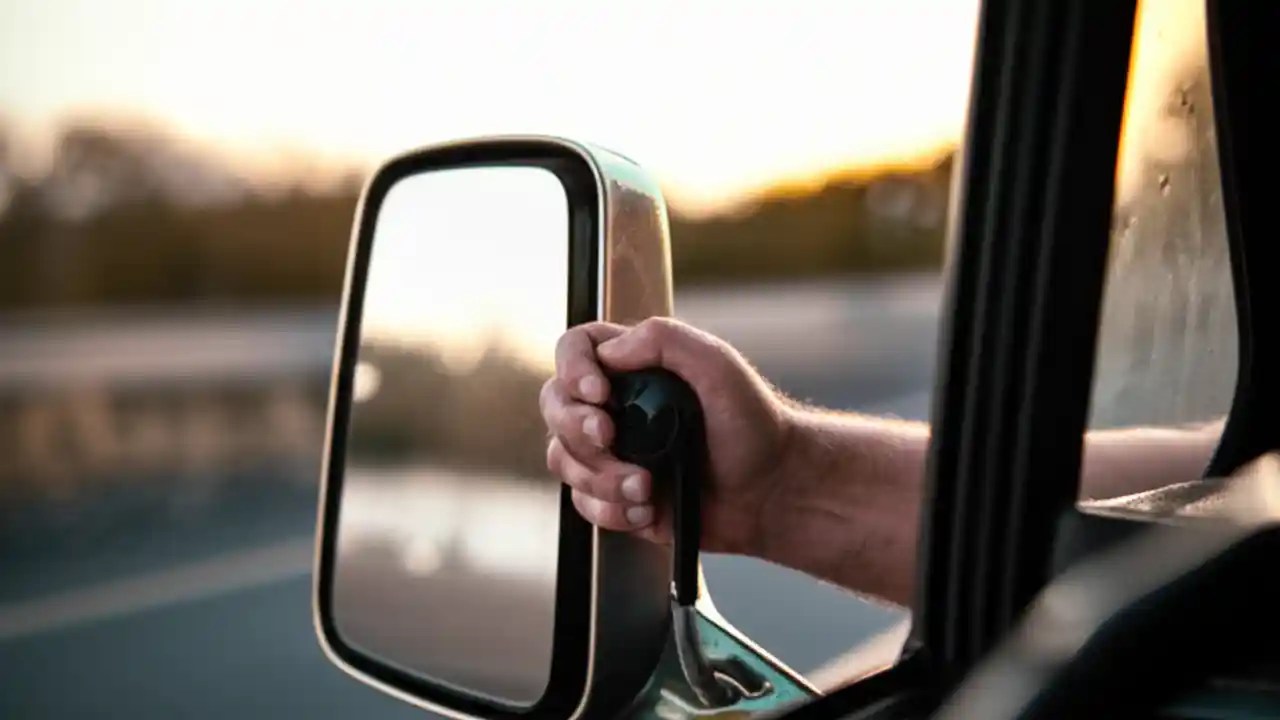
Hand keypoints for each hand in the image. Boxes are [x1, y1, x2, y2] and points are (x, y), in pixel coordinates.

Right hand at [540, 317, 796, 555]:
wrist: (772, 493)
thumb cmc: (754, 425)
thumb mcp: (717, 365)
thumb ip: (664, 340)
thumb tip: (608, 351)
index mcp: (635, 366)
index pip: (575, 349)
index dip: (574, 370)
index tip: (600, 394)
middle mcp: (617, 406)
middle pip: (555, 406)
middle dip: (578, 429)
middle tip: (612, 441)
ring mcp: (614, 452)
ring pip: (563, 459)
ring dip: (600, 477)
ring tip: (646, 488)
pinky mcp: (617, 494)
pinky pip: (583, 502)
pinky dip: (610, 509)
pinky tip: (647, 510)